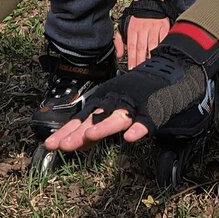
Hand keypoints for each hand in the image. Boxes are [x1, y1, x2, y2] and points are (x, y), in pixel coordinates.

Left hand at [46, 21, 218, 154]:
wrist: (169, 72)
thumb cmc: (137, 91)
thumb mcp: (112, 104)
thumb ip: (95, 124)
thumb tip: (76, 141)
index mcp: (104, 100)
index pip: (81, 118)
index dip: (66, 131)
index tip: (49, 145)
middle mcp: (116, 101)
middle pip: (95, 119)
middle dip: (77, 132)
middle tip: (61, 145)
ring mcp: (134, 106)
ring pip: (117, 118)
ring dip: (103, 127)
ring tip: (89, 136)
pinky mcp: (153, 111)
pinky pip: (146, 122)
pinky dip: (139, 129)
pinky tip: (130, 138)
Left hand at [114, 0, 172, 68]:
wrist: (149, 1)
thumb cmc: (136, 16)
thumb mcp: (123, 26)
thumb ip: (119, 41)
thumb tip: (119, 55)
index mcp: (133, 29)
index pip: (132, 47)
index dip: (131, 58)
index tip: (132, 68)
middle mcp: (143, 29)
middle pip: (142, 47)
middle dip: (141, 60)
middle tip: (140, 70)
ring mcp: (154, 27)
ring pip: (153, 44)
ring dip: (152, 55)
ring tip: (151, 65)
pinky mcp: (164, 26)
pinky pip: (164, 38)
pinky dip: (163, 46)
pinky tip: (162, 53)